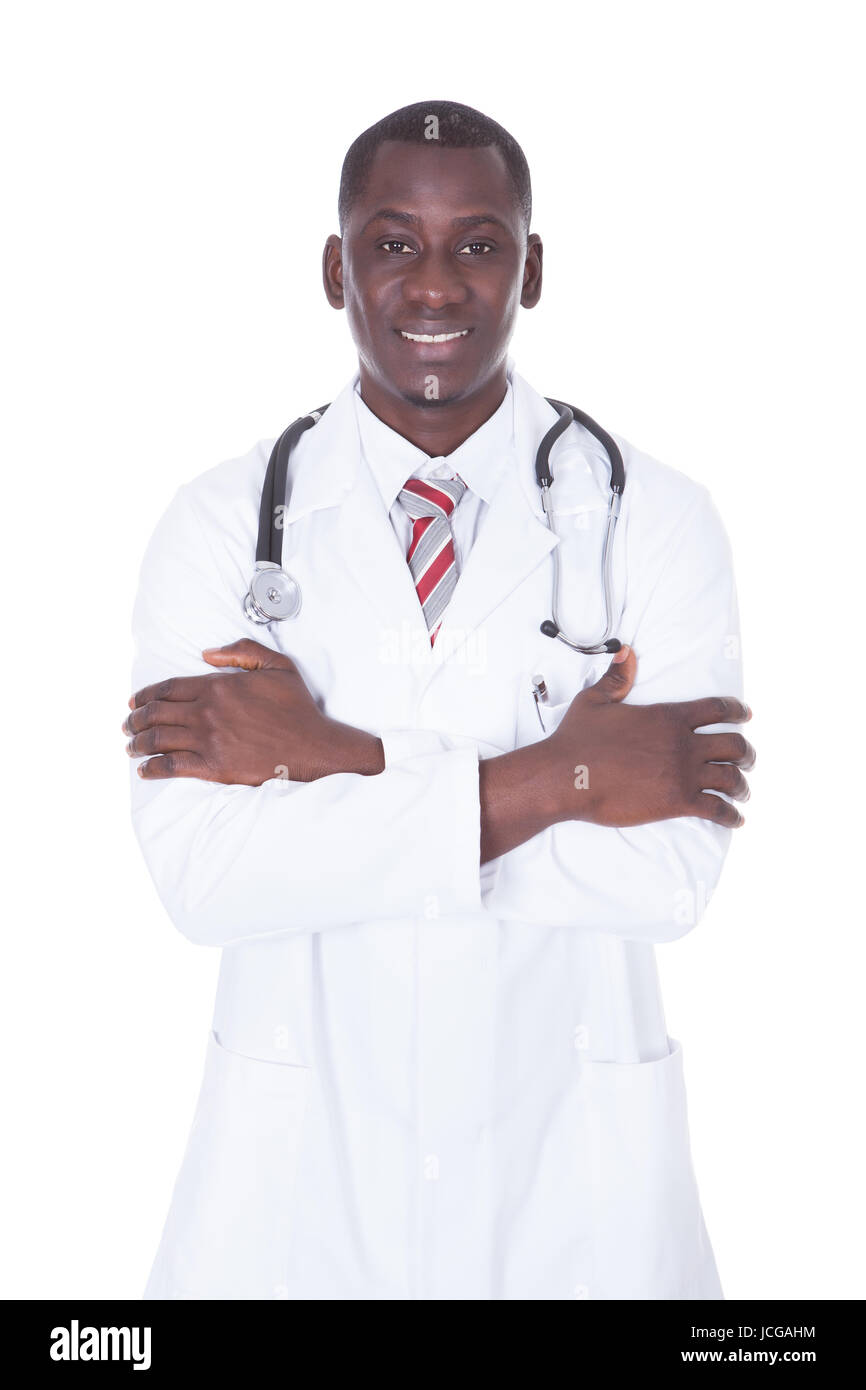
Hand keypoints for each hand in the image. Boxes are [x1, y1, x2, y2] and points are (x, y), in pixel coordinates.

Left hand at [123, 639, 384, 783]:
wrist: (312, 748)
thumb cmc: (297, 709)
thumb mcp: (277, 666)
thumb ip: (242, 651)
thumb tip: (207, 653)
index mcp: (218, 687)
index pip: (168, 688)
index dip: (145, 695)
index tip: (134, 701)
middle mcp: (207, 713)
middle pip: (156, 714)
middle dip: (135, 719)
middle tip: (127, 725)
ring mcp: (207, 741)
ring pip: (158, 740)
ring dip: (138, 743)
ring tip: (130, 746)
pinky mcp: (212, 767)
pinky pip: (171, 766)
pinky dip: (152, 768)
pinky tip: (145, 770)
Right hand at [546, 646, 754, 827]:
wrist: (567, 776)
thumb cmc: (577, 739)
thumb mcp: (595, 700)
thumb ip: (617, 678)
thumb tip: (625, 652)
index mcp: (669, 717)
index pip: (717, 708)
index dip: (737, 711)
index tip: (746, 715)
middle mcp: (683, 743)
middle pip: (734, 745)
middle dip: (746, 753)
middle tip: (747, 760)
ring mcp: (683, 773)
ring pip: (731, 778)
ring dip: (742, 785)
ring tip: (743, 792)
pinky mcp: (677, 802)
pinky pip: (717, 809)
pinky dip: (731, 815)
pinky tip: (736, 819)